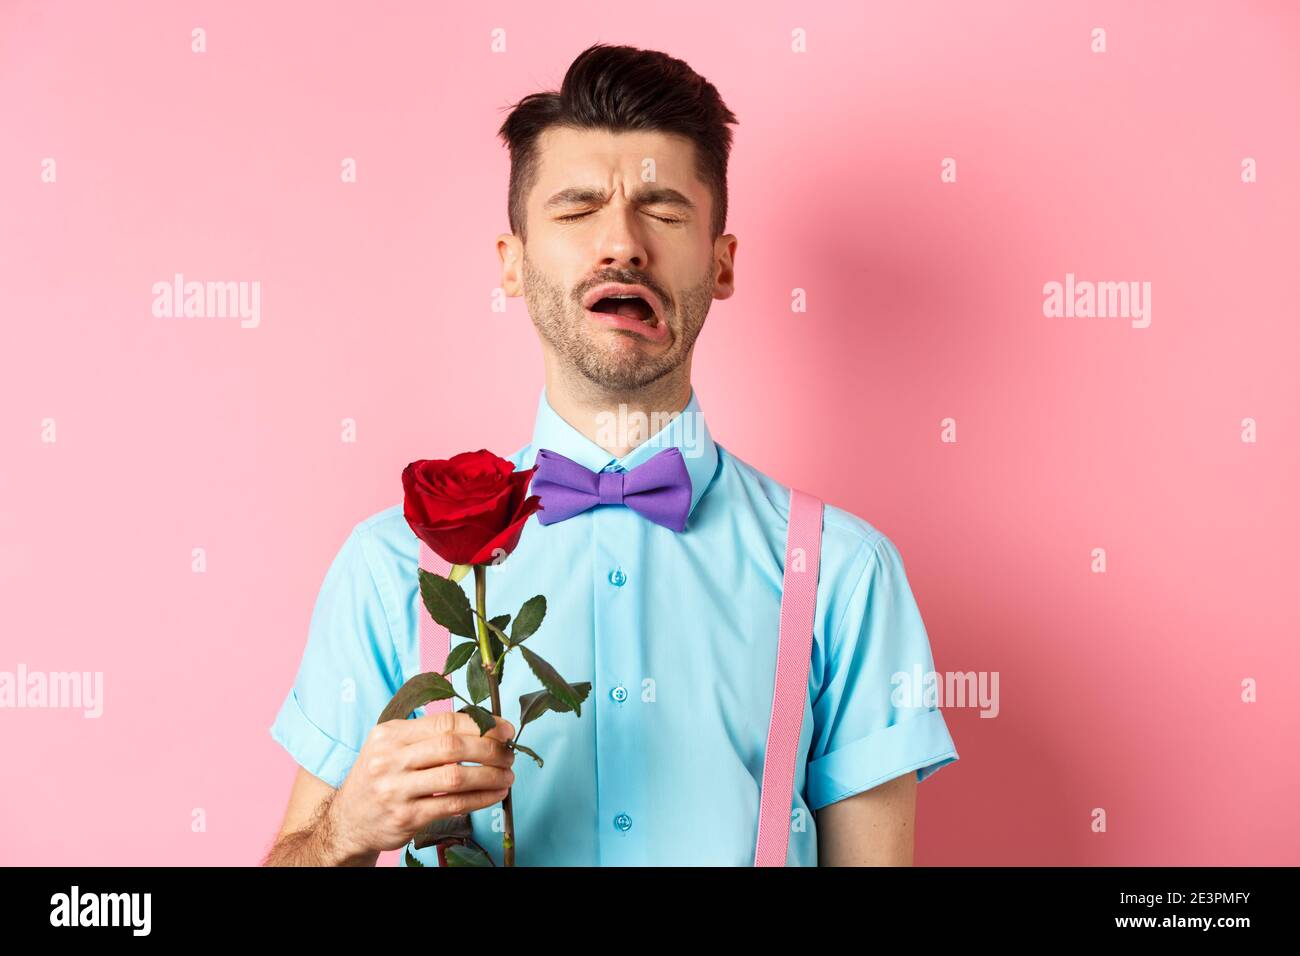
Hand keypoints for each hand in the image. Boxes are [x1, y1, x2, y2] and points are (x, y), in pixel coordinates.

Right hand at [326, 710, 515, 859]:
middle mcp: (390, 759)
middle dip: (490, 748)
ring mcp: (396, 790)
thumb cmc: (378, 778)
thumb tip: (479, 723)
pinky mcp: (406, 818)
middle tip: (510, 754)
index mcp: (390, 735)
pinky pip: (453, 804)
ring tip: (508, 775)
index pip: (444, 722)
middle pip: (452, 746)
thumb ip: (424, 734)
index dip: (481, 723)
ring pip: (456, 776)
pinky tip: (495, 794)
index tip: (505, 729)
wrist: (347, 822)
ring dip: (490, 775)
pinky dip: (480, 799)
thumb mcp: (389, 747)